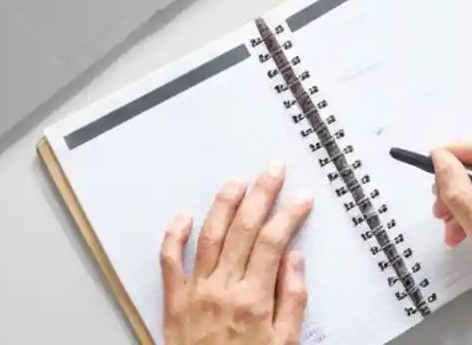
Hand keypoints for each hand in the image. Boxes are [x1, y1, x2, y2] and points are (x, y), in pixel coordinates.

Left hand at [161, 163, 313, 344]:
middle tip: (273, 170)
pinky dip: (174, 235)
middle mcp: (223, 288)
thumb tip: (294, 259)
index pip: (274, 242)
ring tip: (237, 182)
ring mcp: (195, 292)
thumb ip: (292, 301)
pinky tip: (184, 215)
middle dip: (261, 194)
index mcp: (254, 300)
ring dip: (224, 204)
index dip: (289, 215)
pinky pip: (169, 260)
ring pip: (210, 235)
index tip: (302, 198)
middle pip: (245, 228)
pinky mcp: (173, 301)